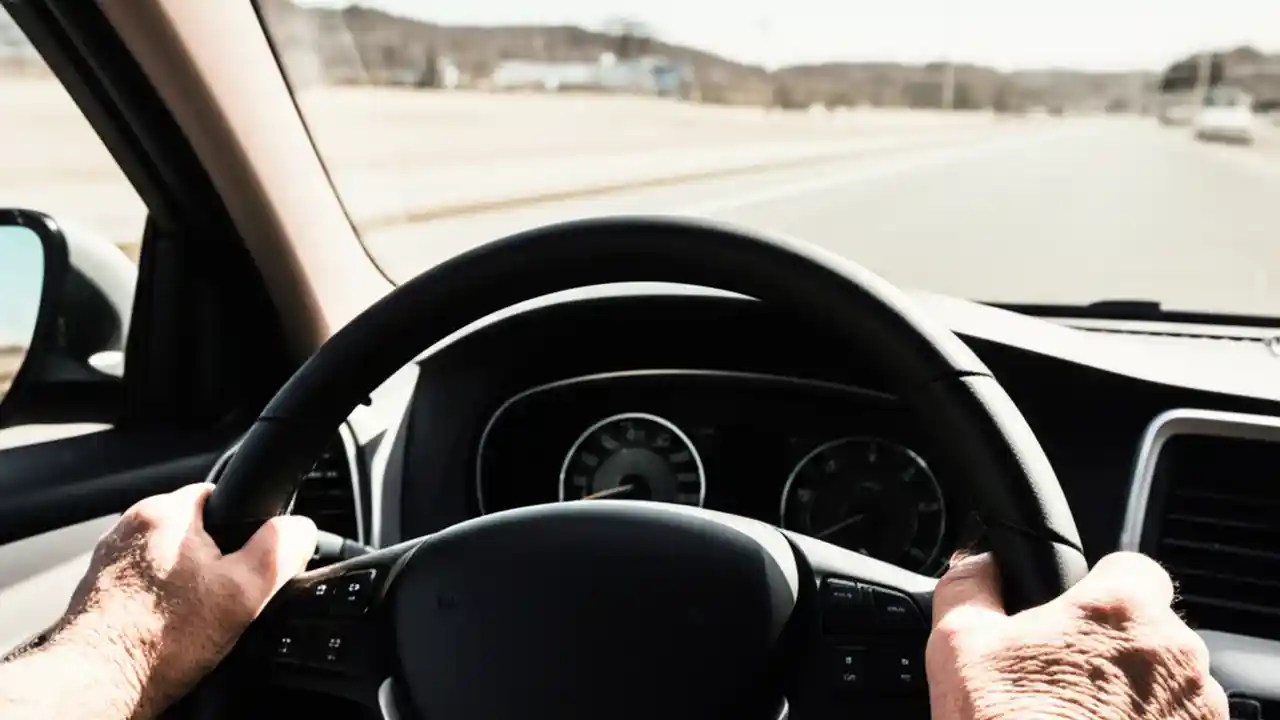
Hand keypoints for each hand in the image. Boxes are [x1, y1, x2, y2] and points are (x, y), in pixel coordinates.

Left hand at [46, 484, 315, 718]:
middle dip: (215, 561)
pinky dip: (161, 601)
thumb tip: (300, 529)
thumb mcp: (242, 594)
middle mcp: (130, 526)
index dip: (245, 528)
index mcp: (165, 512)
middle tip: (222, 600)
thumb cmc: (157, 642)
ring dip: (187, 583)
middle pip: (196, 530)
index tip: (247, 564)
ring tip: (191, 620)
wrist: (95, 684)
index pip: (222, 494)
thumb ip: (279, 551)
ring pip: (171, 559)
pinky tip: (167, 629)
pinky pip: (146, 582)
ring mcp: (110, 558)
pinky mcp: (98, 588)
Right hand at [926, 552, 1226, 719]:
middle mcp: (1176, 655)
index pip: (1132, 568)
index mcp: (1121, 611)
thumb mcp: (956, 642)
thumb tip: (980, 565)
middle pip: (1151, 630)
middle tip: (1064, 677)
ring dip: (1137, 694)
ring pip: (1169, 684)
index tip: (1073, 617)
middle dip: (1114, 647)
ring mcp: (1200, 710)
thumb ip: (970, 584)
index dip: (1098, 589)